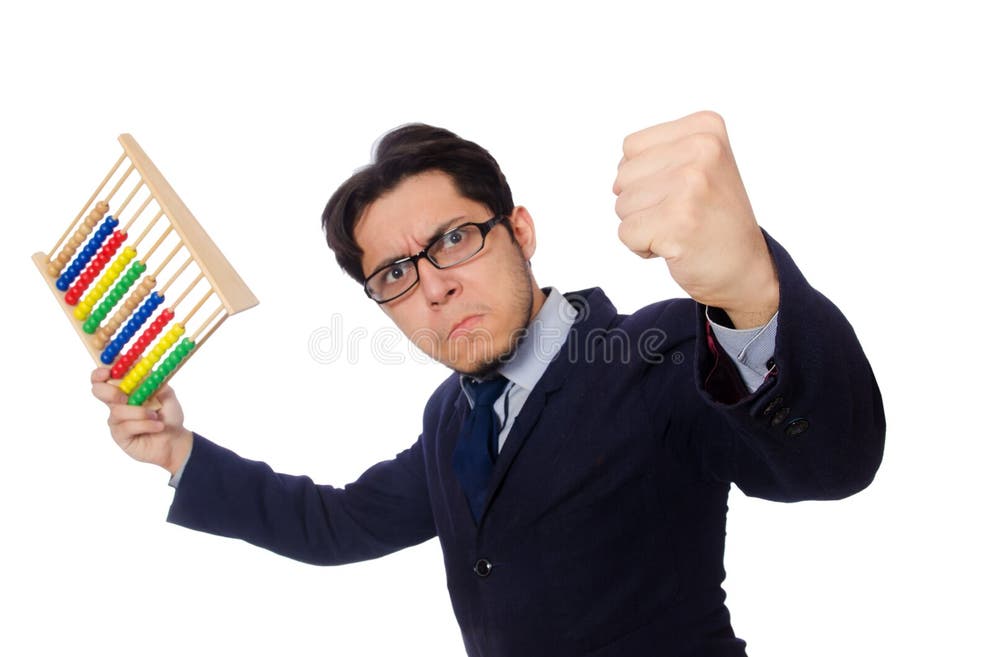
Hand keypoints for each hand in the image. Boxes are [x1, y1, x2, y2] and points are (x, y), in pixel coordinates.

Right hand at [90, 367, 192, 475]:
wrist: (175, 440)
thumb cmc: (169, 416)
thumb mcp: (168, 395)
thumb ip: (156, 381)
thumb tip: (147, 370)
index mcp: (127, 388)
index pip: (106, 376)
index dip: (100, 371)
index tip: (108, 371)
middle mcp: (117, 402)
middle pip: (98, 390)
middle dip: (110, 392)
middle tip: (125, 397)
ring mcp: (117, 419)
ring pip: (118, 411)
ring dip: (141, 413)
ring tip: (156, 416)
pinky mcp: (119, 435)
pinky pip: (127, 426)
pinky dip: (146, 424)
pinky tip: (158, 427)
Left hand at [613, 111, 778, 327]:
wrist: (746, 266)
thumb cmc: (714, 216)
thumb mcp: (700, 164)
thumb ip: (660, 152)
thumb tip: (618, 175)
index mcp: (706, 128)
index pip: (631, 146)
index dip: (643, 176)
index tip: (678, 190)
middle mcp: (702, 149)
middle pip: (623, 176)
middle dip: (640, 202)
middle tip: (679, 214)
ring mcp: (691, 185)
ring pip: (622, 204)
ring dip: (642, 225)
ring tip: (678, 229)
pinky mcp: (678, 222)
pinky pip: (626, 232)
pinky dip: (641, 246)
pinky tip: (674, 246)